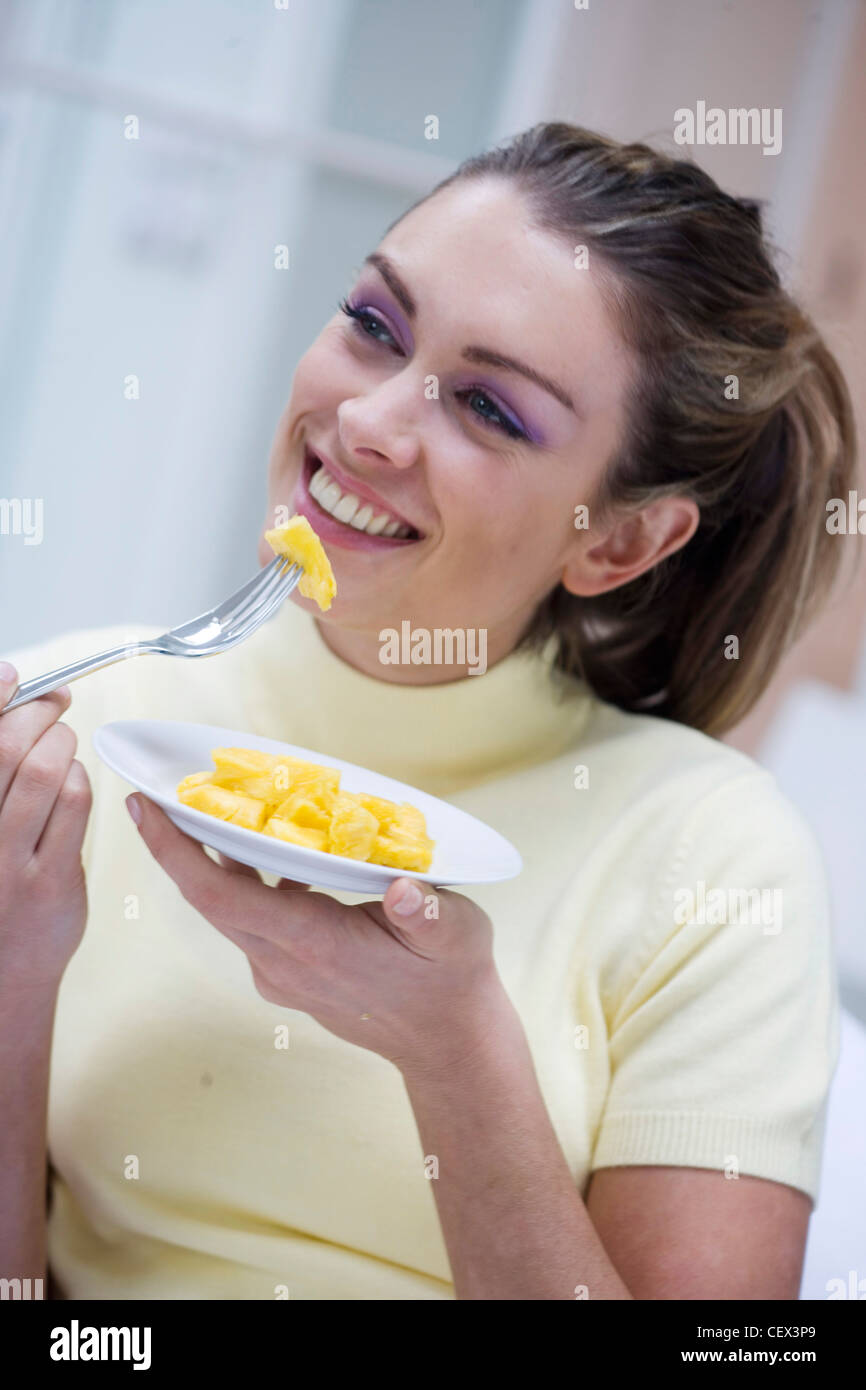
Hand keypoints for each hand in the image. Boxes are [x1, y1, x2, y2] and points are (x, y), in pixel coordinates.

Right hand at [0, 665, 92, 994]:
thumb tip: (9, 708)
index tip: (12, 674)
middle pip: (6, 748)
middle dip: (36, 711)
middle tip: (51, 702)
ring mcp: (8, 861)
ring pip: (44, 771)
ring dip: (61, 741)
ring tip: (61, 738)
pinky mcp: (51, 878)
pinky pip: (74, 803)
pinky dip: (77, 776)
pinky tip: (71, 778)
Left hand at [127, 793, 513, 1077]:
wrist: (444, 1042)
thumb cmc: (450, 983)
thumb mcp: (455, 936)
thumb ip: (427, 912)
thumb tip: (403, 891)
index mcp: (314, 944)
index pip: (221, 895)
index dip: (176, 851)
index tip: (145, 808)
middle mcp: (283, 962)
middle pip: (210, 898)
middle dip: (178, 845)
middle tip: (160, 794)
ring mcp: (281, 973)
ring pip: (229, 908)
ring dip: (212, 861)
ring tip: (210, 809)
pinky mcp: (287, 974)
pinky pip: (251, 919)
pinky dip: (246, 880)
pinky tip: (266, 849)